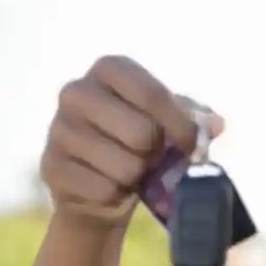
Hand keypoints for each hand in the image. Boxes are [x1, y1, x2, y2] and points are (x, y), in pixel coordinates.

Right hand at [40, 55, 224, 226]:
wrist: (99, 185)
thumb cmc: (140, 142)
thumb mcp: (169, 123)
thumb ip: (194, 119)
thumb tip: (215, 124)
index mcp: (109, 69)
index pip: (152, 92)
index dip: (179, 123)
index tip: (191, 144)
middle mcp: (76, 92)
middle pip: (140, 132)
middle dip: (157, 154)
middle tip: (155, 158)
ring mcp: (58, 129)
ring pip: (124, 166)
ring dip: (138, 177)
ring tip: (133, 172)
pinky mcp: (50, 167)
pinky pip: (103, 190)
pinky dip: (117, 195)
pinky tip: (112, 187)